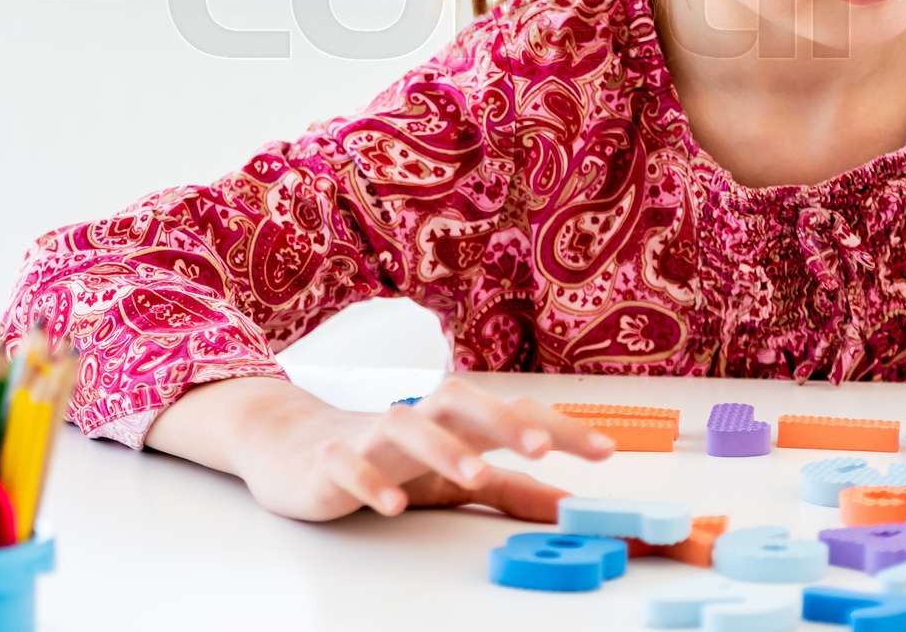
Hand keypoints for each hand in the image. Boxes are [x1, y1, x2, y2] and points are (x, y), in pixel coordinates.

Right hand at [230, 375, 615, 522]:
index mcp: (458, 419)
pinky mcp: (328, 461)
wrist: (300, 449)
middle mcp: (420, 417)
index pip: (515, 413)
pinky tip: (392, 503)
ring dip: (443, 448)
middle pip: (463, 401)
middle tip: (541, 449)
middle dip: (503, 421)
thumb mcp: (459, 477)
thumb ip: (514, 489)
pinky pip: (348, 464)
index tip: (605, 451)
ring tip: (476, 474)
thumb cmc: (394, 459)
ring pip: (407, 424)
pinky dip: (370, 480)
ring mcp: (372, 435)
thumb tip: (569, 504)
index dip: (561, 429)